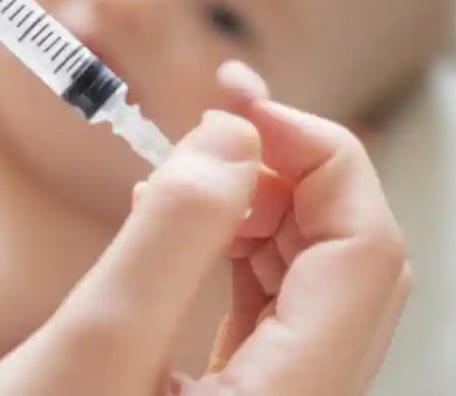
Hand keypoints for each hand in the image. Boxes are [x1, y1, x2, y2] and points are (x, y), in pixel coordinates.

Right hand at [0, 62, 410, 395]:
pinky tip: (182, 221)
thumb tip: (237, 136)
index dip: (320, 156)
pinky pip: (272, 312)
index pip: (366, 253)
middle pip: (353, 263)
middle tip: (220, 111)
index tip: (240, 103)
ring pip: (316, 284)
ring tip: (194, 161)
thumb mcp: (88, 352)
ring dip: (267, 206)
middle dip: (295, 170)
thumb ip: (170, 238)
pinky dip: (237, 250)